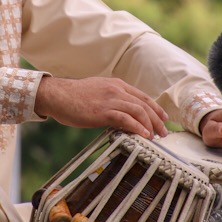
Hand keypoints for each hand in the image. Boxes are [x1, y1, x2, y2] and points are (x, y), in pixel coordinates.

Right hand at [34, 76, 168, 138]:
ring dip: (150, 124)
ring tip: (156, 136)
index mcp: (116, 84)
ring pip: (139, 111)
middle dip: (157, 119)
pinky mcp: (103, 111)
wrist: (57, 95)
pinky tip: (143, 135)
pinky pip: (126, 119)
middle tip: (164, 132)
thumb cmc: (73, 96)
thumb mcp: (97, 92)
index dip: (155, 108)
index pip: (142, 96)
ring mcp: (110, 100)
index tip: (163, 118)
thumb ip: (111, 99)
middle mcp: (116, 90)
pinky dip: (137, 127)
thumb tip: (121, 113)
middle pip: (144, 104)